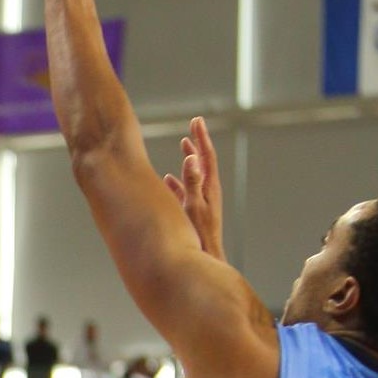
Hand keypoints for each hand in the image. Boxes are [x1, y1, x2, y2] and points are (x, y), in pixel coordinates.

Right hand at [164, 116, 225, 260]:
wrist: (205, 256)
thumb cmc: (200, 234)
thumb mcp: (194, 205)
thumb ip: (193, 182)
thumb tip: (193, 158)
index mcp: (209, 187)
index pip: (207, 156)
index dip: (201, 137)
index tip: (197, 121)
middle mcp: (207, 191)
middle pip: (203, 161)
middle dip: (197, 142)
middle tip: (194, 126)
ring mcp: (201, 200)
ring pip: (194, 173)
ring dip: (189, 158)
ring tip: (184, 144)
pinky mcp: (193, 210)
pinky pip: (185, 189)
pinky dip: (177, 180)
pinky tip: (168, 179)